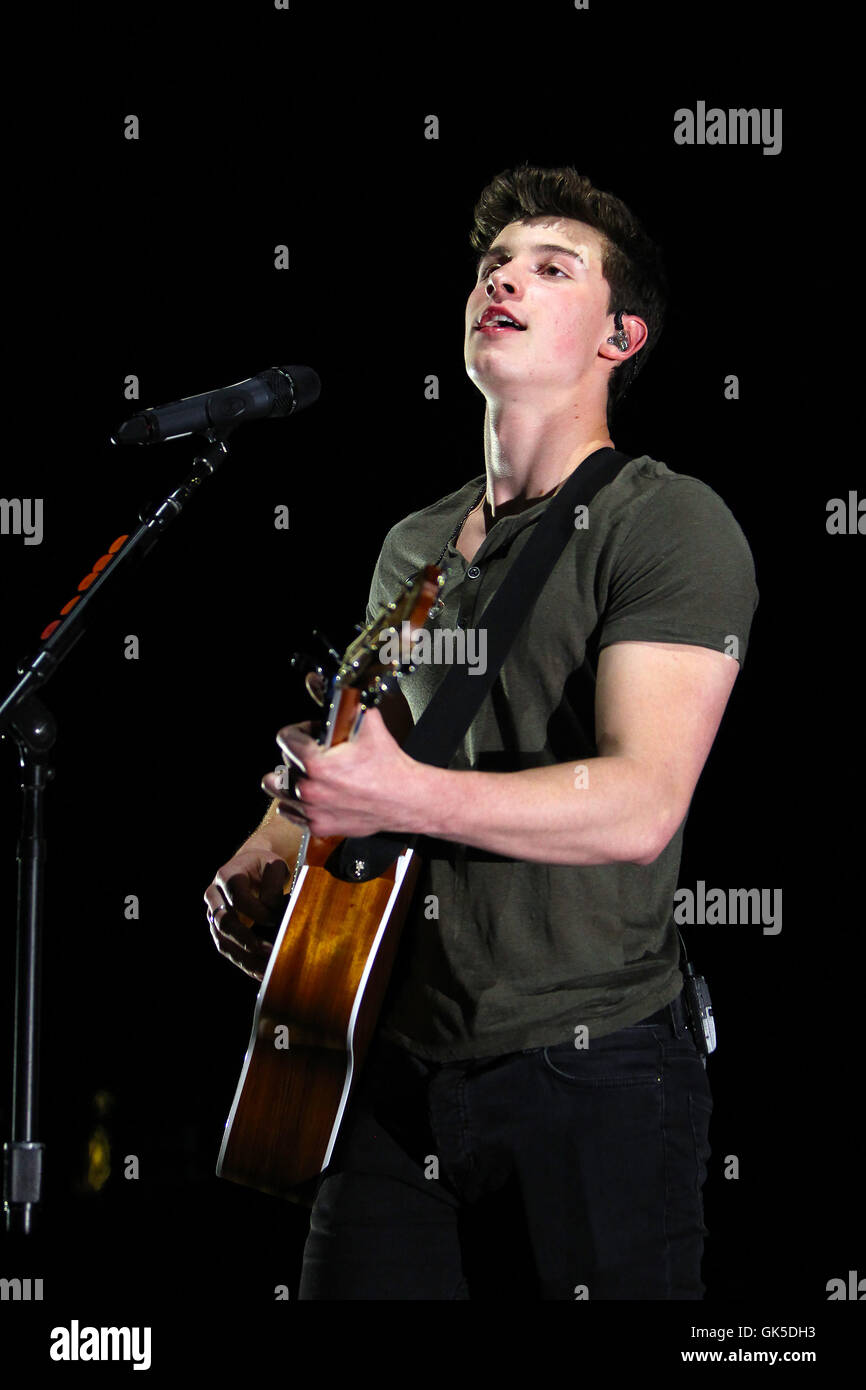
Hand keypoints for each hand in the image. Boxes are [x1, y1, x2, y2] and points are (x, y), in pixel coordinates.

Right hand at [205, 846, 289, 981]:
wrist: (250, 866)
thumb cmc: (265, 867)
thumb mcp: (275, 865)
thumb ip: (274, 885)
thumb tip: (273, 911)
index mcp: (227, 875)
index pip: (238, 898)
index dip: (258, 911)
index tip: (277, 919)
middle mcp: (214, 895)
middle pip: (223, 922)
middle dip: (246, 940)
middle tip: (268, 952)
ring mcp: (213, 914)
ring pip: (221, 941)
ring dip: (244, 958)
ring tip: (266, 970)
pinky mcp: (218, 930)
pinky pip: (226, 949)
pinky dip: (243, 962)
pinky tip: (261, 973)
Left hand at [262, 707, 420, 839]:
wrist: (406, 799)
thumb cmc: (389, 767)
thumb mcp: (368, 724)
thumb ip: (345, 701)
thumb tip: (324, 684)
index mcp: (317, 764)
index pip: (285, 739)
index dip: (300, 732)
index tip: (312, 735)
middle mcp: (310, 790)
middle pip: (281, 765)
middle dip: (297, 756)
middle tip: (315, 755)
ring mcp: (313, 811)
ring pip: (278, 790)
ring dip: (289, 780)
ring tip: (306, 774)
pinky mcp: (319, 827)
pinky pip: (290, 812)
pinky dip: (296, 803)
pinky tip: (312, 794)